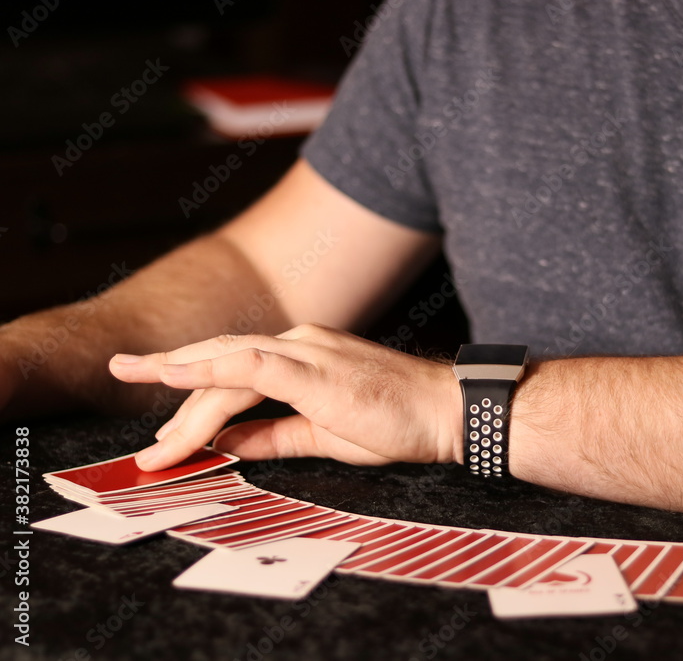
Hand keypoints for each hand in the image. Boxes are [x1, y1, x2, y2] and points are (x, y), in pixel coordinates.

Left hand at [108, 324, 461, 470]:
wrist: (448, 413)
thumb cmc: (397, 422)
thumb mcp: (323, 434)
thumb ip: (273, 435)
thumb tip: (227, 444)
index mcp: (303, 357)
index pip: (234, 375)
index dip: (194, 402)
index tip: (168, 433)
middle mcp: (299, 343)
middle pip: (218, 364)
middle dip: (168, 382)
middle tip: (129, 399)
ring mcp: (305, 350)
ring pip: (224, 367)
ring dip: (179, 396)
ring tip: (150, 437)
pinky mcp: (313, 367)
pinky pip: (249, 364)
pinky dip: (206, 371)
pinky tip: (171, 377)